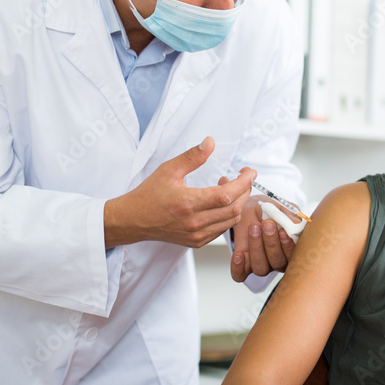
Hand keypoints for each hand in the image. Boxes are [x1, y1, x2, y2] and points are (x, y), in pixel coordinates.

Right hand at [103, 136, 254, 248]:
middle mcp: (194, 222)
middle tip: (244, 177)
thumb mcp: (169, 169)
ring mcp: (197, 235)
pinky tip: (219, 202)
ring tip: (228, 186)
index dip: (243, 182)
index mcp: (188, 203)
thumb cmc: (149, 194)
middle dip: (245, 191)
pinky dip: (228, 215)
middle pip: (234, 208)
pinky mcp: (197, 242)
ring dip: (237, 202)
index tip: (249, 171)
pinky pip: (222, 229)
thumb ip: (192, 156)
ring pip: (231, 220)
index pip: (227, 194)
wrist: (134, 220)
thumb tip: (210, 142)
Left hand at [229, 195, 298, 281]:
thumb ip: (288, 214)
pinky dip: (238, 268)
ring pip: (261, 268)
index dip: (288, 246)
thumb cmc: (267, 210)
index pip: (294, 256)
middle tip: (266, 224)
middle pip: (277, 263)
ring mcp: (261, 264)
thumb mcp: (279, 207)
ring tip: (253, 227)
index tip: (283, 231)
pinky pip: (241, 275)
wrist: (248, 207)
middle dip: (271, 244)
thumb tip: (296, 223)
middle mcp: (278, 260)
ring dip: (257, 248)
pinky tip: (238, 254)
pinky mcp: (244, 266)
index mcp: (291, 248)